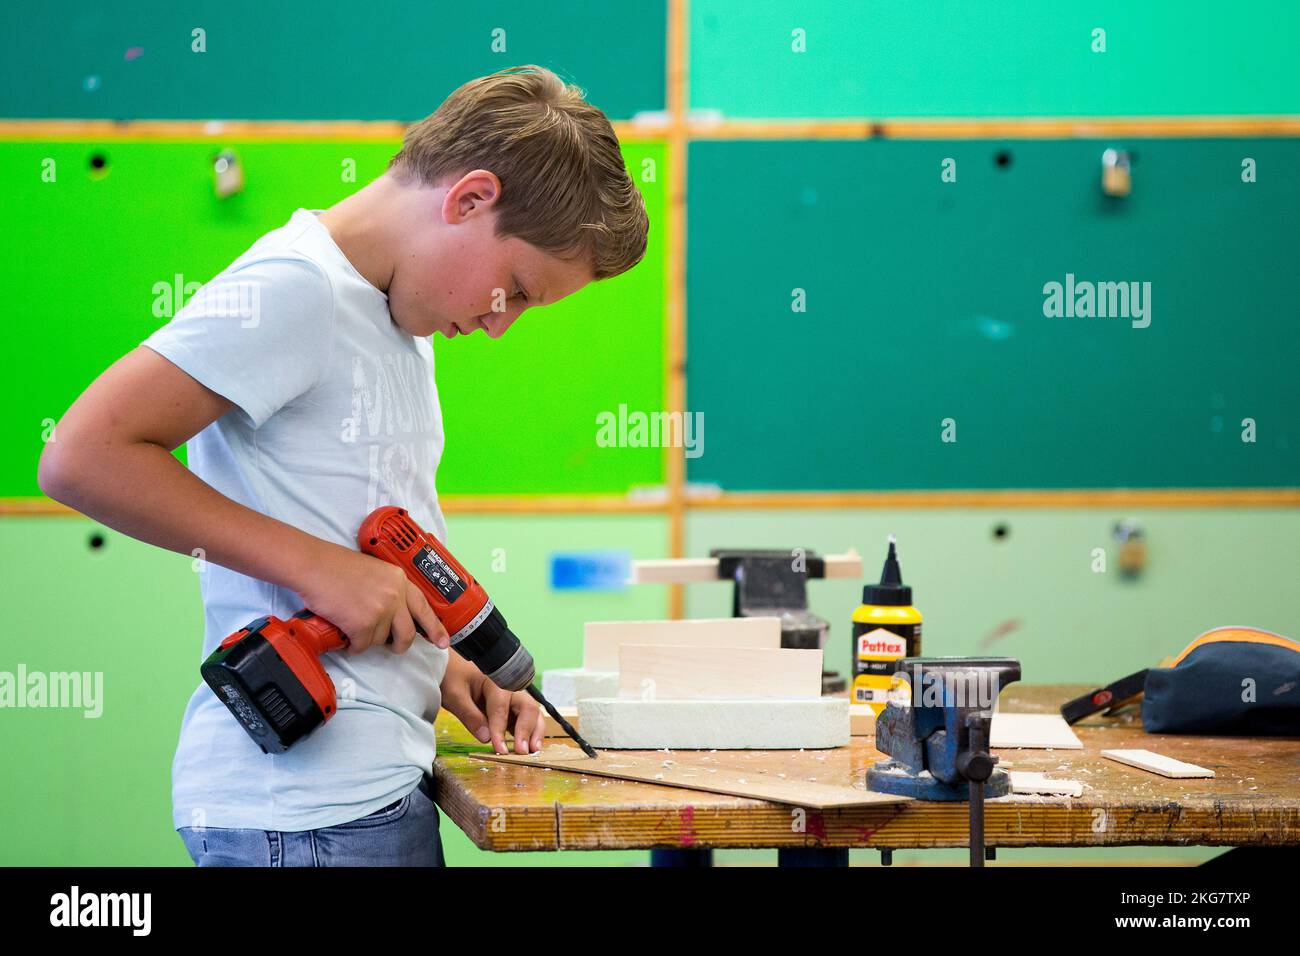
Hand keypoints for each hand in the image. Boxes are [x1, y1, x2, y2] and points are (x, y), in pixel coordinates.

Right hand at [296, 543, 449, 655]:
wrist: (313, 566)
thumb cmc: (335, 567)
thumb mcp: (375, 571)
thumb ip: (389, 590)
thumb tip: (395, 614)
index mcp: (399, 580)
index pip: (424, 607)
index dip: (435, 627)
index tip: (443, 641)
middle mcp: (394, 595)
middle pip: (407, 633)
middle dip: (399, 645)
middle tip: (391, 646)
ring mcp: (380, 610)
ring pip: (380, 641)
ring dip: (366, 639)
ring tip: (352, 625)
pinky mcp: (362, 624)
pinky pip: (361, 646)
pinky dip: (352, 645)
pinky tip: (344, 633)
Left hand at [440, 653, 543, 754]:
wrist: (451, 668)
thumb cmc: (452, 677)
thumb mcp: (454, 695)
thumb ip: (469, 716)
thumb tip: (485, 738)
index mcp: (495, 680)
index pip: (501, 707)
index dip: (500, 729)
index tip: (500, 749)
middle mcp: (510, 689)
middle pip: (527, 707)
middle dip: (527, 730)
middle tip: (522, 751)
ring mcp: (512, 699)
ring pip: (532, 714)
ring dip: (534, 732)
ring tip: (533, 751)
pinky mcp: (511, 709)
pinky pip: (525, 720)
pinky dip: (529, 733)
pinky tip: (529, 747)